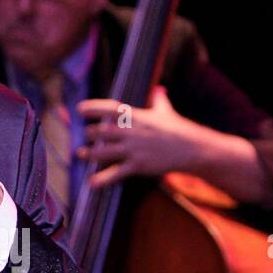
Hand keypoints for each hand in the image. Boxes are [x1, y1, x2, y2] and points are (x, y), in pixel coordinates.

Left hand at [76, 85, 210, 187]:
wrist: (192, 148)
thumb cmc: (179, 129)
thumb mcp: (167, 112)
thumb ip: (159, 101)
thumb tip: (160, 90)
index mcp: (137, 117)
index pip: (110, 109)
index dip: (93, 108)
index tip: (80, 109)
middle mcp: (132, 132)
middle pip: (103, 131)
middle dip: (91, 133)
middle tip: (84, 135)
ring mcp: (134, 149)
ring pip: (104, 151)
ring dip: (90, 153)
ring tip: (80, 154)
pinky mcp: (138, 165)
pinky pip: (116, 173)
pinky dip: (102, 179)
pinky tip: (91, 183)